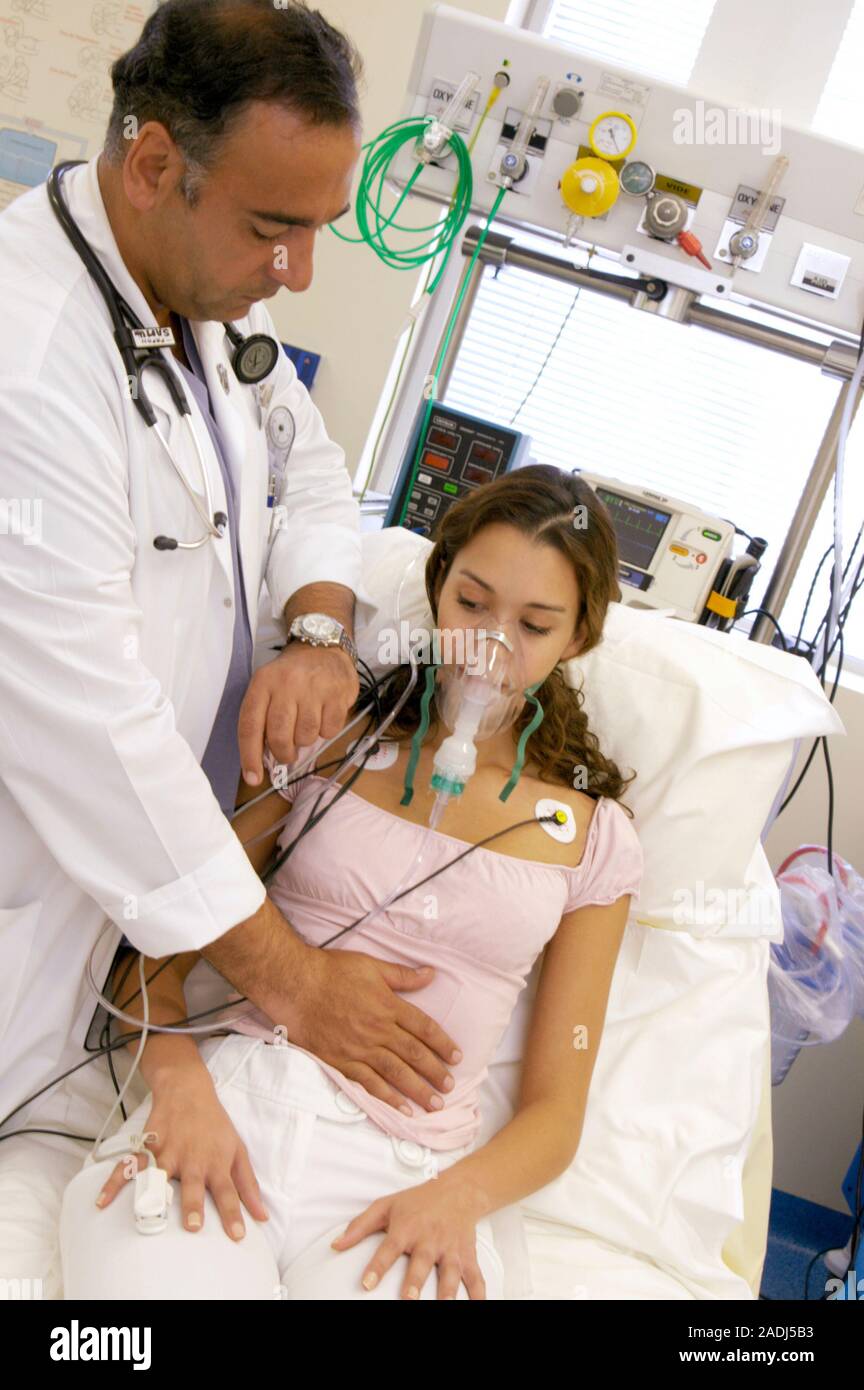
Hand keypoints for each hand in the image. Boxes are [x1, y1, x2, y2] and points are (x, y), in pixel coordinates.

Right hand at [94, 1064, 267, 1239]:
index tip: (237, 1236)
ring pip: (160, 1177)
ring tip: (147, 1213)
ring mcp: (168, 1152)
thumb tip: (263, 1216)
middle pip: (193, 1185)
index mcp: (216, 1163)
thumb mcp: (238, 1150)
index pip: (228, 1192)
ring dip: (154, 1194)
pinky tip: (102, 1201)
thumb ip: (248, 1185)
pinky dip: (114, 1183)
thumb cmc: (215, 1125)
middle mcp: (193, 1159)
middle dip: (192, 1204)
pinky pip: (128, 1167)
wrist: (188, 1090)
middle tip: (192, 1225)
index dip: (233, 1214)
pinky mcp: (147, 1147)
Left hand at [238, 641, 358, 784]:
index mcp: (262, 683)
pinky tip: (324, 716)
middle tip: (287, 754)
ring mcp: (313, 688)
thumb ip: (262, 718)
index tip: (253, 778)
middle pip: (278, 736)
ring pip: (305, 737)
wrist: (322, 646)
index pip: (250, 726)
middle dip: (283, 753)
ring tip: (306, 726)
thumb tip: (261, 761)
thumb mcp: (268, 687)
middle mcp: (286, 684)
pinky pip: (329, 731)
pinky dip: (326, 731)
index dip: (250, 757)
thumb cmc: (291, 676)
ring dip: (305, 740)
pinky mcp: (337, 694)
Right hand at [278, 945, 462, 1115]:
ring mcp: (359, 1048)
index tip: (457, 1057)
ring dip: (418, 1089)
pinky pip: (369, 1083)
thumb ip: (402, 975)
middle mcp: (378, 1030)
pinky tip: (402, 1108)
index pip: (424, 1028)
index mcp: (388, 1005)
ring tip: (435, 1104)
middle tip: (450, 1087)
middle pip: (414, 1054)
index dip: (443, 1044)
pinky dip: (387, 1097)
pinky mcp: (341, 1061)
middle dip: (435, 1072)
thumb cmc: (332, 971)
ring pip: (396, 1073)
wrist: (295, 985)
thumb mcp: (371, 965)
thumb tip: (431, 973)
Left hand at [330, 1173, 489, 1299]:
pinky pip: (476, 1277)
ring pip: (450, 1272)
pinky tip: (478, 1305)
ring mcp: (450, 1248)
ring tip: (443, 1306)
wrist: (459, 1190)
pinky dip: (479, 1294)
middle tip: (409, 1298)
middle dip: (416, 1281)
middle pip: (422, 1263)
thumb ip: (360, 1226)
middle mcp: (430, 1238)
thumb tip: (336, 1245)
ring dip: (447, 1291)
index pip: (389, 1248)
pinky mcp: (467, 1255)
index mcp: (407, 1227)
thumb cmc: (418, 1200)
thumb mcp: (385, 1206)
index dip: (378, 1266)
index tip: (367, 1284)